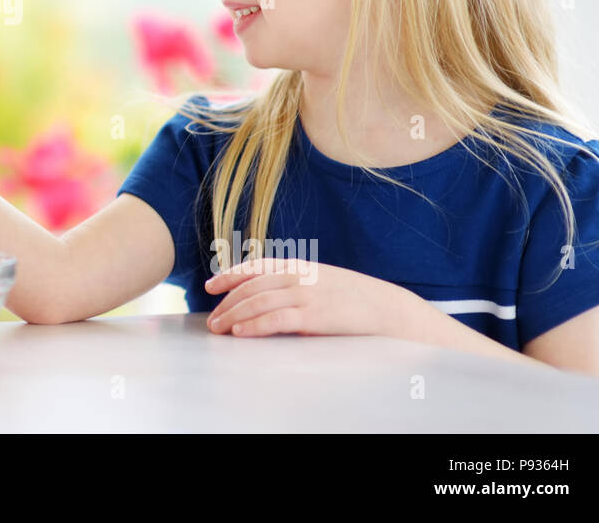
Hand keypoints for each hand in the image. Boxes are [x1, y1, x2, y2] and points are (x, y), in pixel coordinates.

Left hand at [203, 258, 411, 337]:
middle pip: (250, 287)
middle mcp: (297, 277)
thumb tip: (267, 298)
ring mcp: (305, 295)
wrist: (388, 309)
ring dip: (233, 315)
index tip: (210, 286)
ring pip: (257, 302)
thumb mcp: (320, 282)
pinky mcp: (313, 316)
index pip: (254, 267)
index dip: (229, 276)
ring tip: (218, 328)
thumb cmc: (354, 299)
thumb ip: (294, 285)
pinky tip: (240, 332)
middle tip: (211, 320)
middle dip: (226, 302)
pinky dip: (254, 325)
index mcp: (298, 267)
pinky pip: (275, 319)